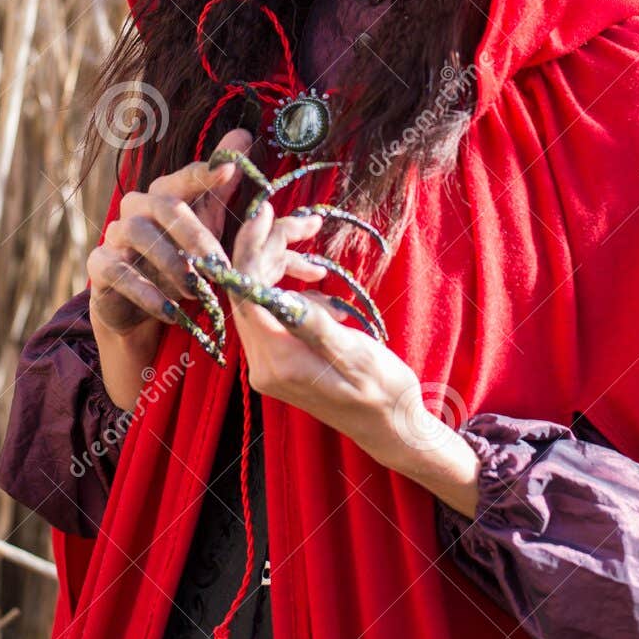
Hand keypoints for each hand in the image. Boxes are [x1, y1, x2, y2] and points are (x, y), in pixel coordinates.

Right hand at [87, 129, 255, 342]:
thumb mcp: (206, 225)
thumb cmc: (179, 257)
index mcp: (164, 194)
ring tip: (197, 290)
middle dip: (195, 235)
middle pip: (164, 206)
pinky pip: (119, 272)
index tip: (229, 170)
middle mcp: (137, 206)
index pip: (184, 177)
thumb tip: (244, 134)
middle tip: (220, 265)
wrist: (142, 307)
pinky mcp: (99, 265)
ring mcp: (115, 234)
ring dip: (171, 263)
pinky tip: (171, 310)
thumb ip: (222, 187)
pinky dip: (147, 292)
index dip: (205, 173)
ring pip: (138, 234)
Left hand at [224, 200, 481, 512]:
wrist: (392, 426)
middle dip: (273, 250)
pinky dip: (293, 292)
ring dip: (285, 270)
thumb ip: (315, 325)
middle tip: (307, 226)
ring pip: (260, 296)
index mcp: (278, 361)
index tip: (268, 212)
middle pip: (248, 289)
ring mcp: (269, 363)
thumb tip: (282, 293)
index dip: (252, 248)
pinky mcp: (279, 358)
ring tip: (321, 268)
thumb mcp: (356, 355)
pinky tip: (324, 299)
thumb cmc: (383, 392)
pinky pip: (274, 312)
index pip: (246, 292)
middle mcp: (263, 364)